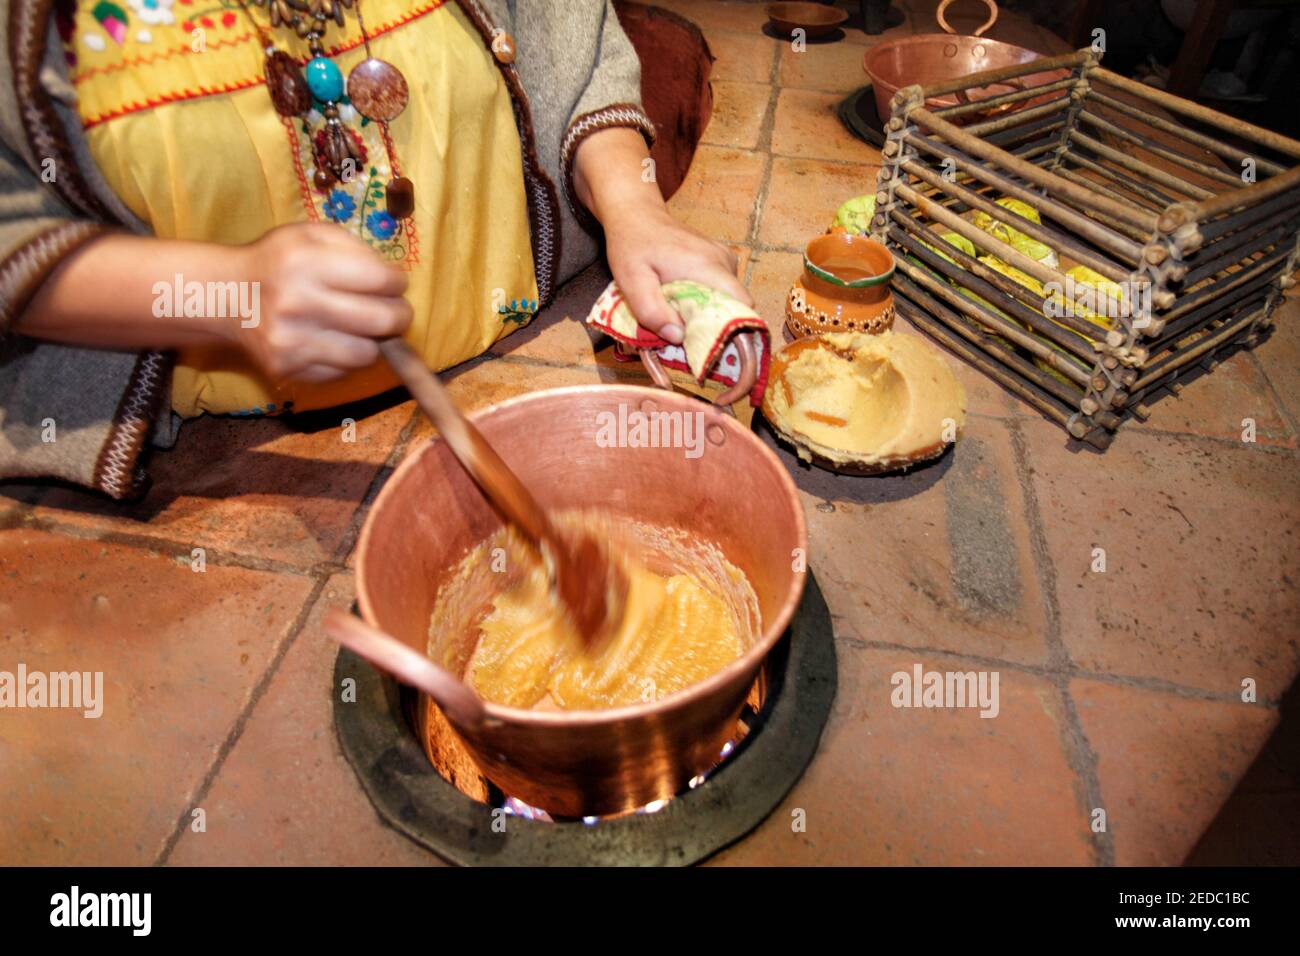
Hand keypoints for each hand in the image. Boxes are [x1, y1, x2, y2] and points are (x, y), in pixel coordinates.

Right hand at [237, 223, 412, 382]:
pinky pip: (342, 372)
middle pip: (382, 321)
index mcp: (305, 262)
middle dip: (399, 315)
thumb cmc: (280, 261)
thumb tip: (394, 280)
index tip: (394, 284)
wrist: (230, 297)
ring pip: (367, 354)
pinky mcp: (288, 369)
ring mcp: (292, 341)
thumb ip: (356, 248)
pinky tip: (335, 340)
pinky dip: (347, 358)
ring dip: (373, 341)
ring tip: (363, 327)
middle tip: (395, 311)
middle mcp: (297, 303)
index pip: (380, 280)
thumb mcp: (311, 235)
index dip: (397, 282)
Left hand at [601, 203, 751, 344]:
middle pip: (737, 305)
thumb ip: (651, 311)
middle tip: (687, 333)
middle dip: (716, 324)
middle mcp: (722, 260)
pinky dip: (709, 299)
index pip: (741, 305)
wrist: (637, 216)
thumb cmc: (632, 246)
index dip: (731, 329)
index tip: (708, 343)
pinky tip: (685, 297)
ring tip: (682, 312)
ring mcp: (724, 257)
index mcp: (705, 266)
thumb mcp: (631, 281)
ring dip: (710, 311)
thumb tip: (678, 337)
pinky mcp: (721, 258)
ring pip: (730, 298)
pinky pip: (724, 288)